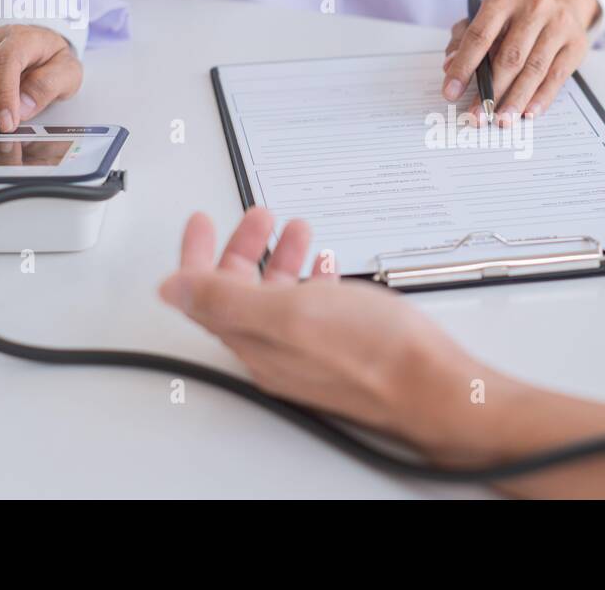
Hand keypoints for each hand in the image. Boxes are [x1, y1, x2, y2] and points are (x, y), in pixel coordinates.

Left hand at [158, 208, 501, 456]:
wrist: (432, 387)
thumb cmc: (372, 354)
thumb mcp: (290, 312)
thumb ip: (227, 298)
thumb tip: (171, 288)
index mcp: (254, 340)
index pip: (204, 296)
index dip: (196, 255)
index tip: (200, 222)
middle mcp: (275, 350)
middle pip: (240, 293)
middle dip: (242, 248)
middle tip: (257, 217)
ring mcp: (307, 351)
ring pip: (277, 298)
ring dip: (280, 259)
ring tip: (296, 231)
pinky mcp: (339, 351)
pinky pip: (310, 310)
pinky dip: (311, 281)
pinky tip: (326, 268)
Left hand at [441, 0, 597, 123]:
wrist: (559, 2)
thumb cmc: (513, 18)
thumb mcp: (485, 19)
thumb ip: (463, 40)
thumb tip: (449, 66)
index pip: (479, 36)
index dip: (463, 67)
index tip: (450, 94)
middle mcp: (533, 6)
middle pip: (509, 57)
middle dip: (491, 91)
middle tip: (477, 115)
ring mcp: (559, 23)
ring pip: (534, 69)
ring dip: (516, 100)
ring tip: (502, 120)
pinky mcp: (576, 42)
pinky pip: (557, 76)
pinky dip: (541, 98)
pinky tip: (528, 113)